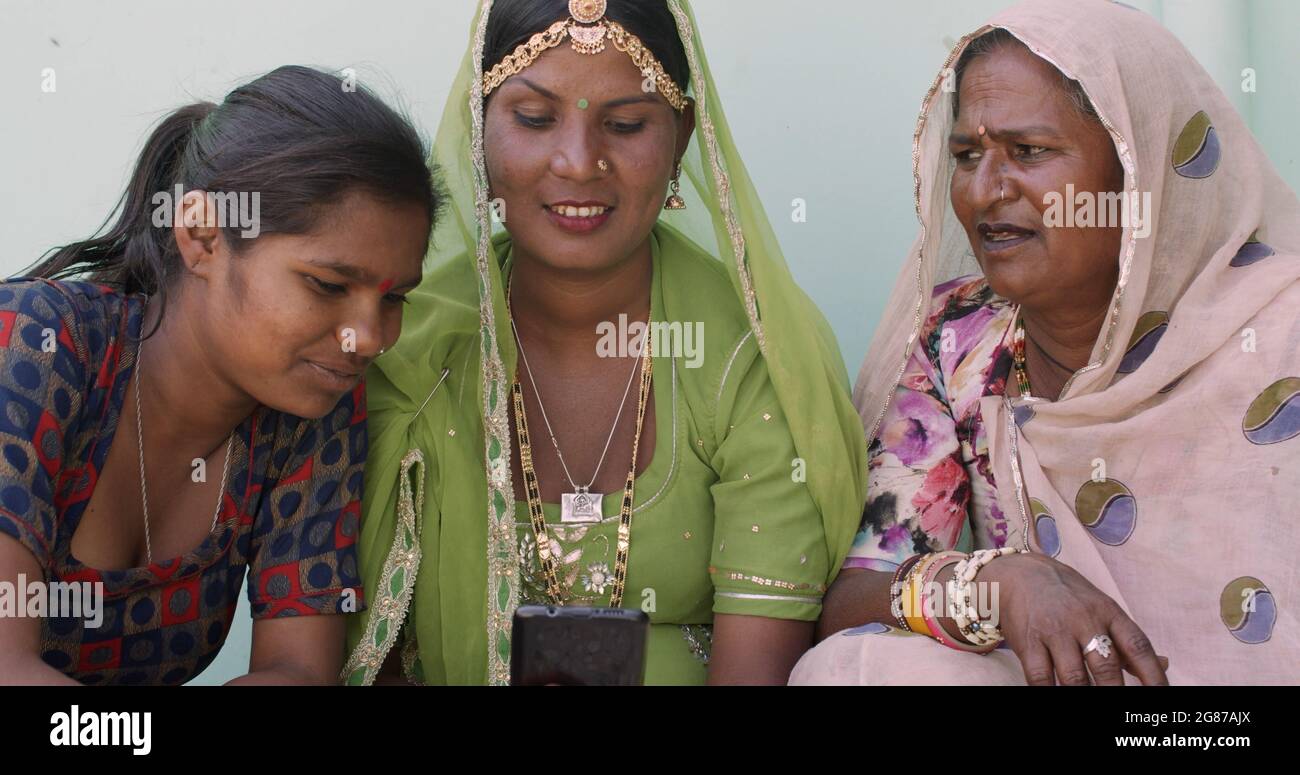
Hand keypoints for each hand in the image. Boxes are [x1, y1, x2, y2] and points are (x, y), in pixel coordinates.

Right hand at [979, 552, 1168, 685]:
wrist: (1019, 574)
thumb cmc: (1068, 597)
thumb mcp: (1102, 609)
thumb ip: (1129, 641)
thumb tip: (1166, 665)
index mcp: (1108, 612)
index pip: (1138, 645)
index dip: (1154, 675)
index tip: (1161, 695)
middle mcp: (1083, 620)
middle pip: (1106, 666)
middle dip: (1115, 692)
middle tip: (1120, 708)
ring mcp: (1054, 631)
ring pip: (1074, 677)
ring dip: (1084, 696)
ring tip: (1090, 702)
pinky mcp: (1028, 642)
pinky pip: (1040, 678)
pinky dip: (1050, 693)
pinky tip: (1056, 695)